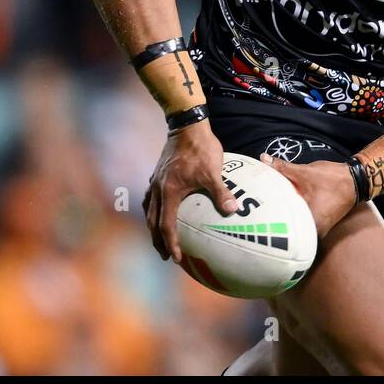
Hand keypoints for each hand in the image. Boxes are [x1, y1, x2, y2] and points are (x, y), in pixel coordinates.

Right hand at [142, 121, 236, 262]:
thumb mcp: (213, 172)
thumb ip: (221, 192)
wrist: (186, 125)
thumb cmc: (201, 149)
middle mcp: (158, 189)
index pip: (166, 226)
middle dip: (158, 241)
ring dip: (154, 226)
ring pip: (150, 210)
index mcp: (169, 193)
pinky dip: (154, 209)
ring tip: (159, 237)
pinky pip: (151, 197)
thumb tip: (233, 210)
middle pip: (153, 222)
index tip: (176, 258)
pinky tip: (162, 210)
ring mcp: (155, 181)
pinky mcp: (158, 173)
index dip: (171, 244)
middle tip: (165, 255)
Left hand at [259, 155, 357, 237]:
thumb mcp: (305, 172)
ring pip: (295, 220)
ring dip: (286, 210)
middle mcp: (314, 231)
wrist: (356, 180)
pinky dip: (295, 209)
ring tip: (270, 201)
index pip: (282, 222)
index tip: (257, 206)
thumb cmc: (334, 179)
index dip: (268, 213)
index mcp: (309, 222)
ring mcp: (318, 228)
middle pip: (288, 222)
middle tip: (260, 202)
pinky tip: (287, 201)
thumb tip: (264, 159)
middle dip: (275, 211)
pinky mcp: (320, 222)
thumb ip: (283, 168)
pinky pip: (303, 217)